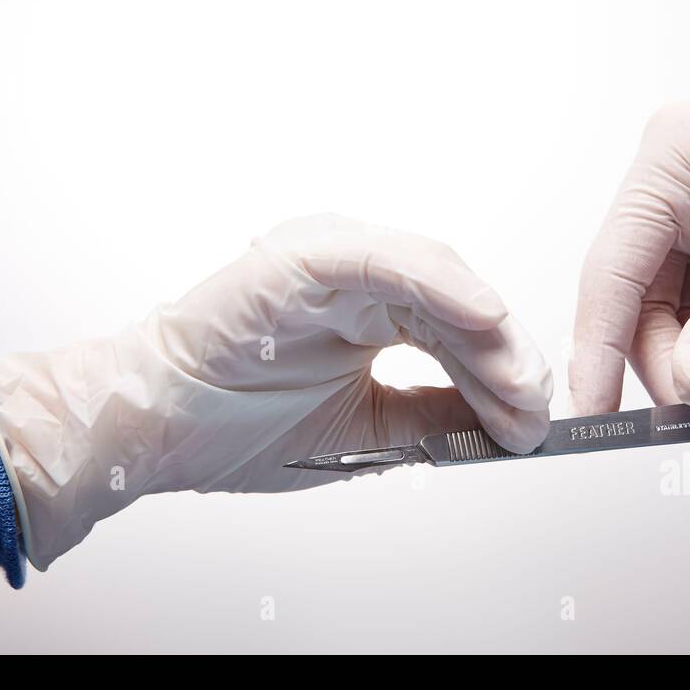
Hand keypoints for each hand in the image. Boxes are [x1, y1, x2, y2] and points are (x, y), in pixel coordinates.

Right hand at [0, 214, 551, 568]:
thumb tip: (508, 421)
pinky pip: (388, 261)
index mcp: (369, 308)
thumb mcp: (367, 430)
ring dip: (485, 333)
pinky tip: (483, 319)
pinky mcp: (304, 256)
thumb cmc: (237, 425)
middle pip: (457, 305)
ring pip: (434, 278)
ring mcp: (330, 260)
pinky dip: (441, 286)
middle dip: (504, 360)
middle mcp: (356, 276)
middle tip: (535, 409)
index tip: (531, 423)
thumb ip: (434, 415)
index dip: (501, 374)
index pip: (457, 331)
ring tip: (519, 382)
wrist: (154, 432)